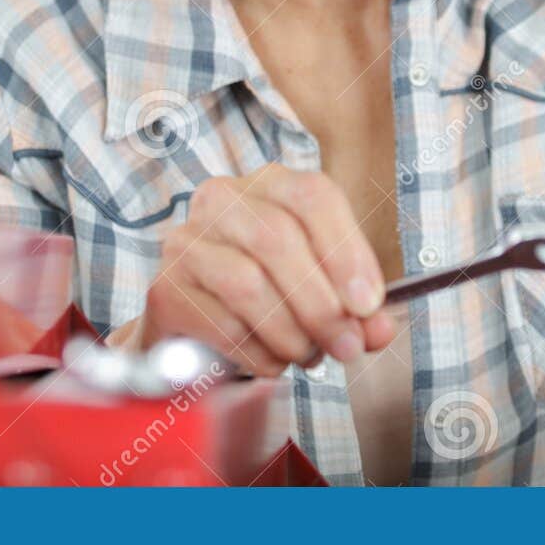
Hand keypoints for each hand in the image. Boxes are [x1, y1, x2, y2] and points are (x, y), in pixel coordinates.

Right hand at [120, 164, 396, 375]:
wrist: (198, 325)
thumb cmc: (270, 294)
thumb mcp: (321, 289)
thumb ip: (355, 307)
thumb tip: (378, 329)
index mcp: (272, 184)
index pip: (313, 196)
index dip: (347, 251)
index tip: (369, 304)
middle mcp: (223, 199)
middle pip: (278, 239)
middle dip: (322, 304)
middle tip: (347, 346)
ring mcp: (187, 241)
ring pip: (247, 283)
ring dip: (289, 332)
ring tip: (307, 355)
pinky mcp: (166, 289)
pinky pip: (220, 324)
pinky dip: (257, 354)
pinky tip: (271, 361)